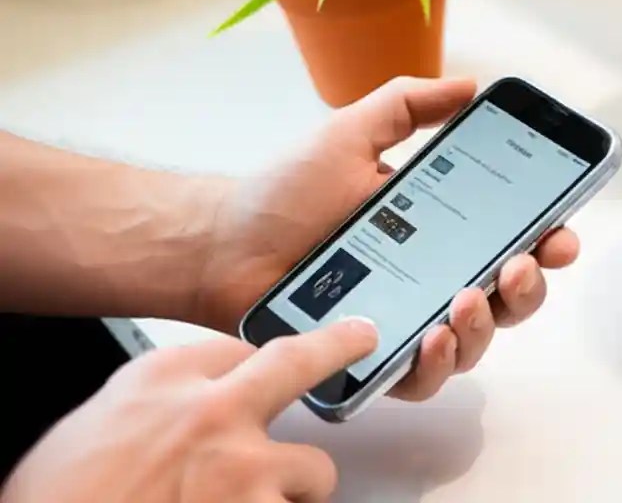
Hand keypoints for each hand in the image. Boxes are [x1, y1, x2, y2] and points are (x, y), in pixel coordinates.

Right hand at [1, 318, 377, 502]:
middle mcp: (213, 410)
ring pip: (313, 468)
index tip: (267, 364)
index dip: (251, 364)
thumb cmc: (58, 500)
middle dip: (338, 346)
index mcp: (160, 380)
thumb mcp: (89, 429)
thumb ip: (149, 409)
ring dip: (292, 492)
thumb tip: (177, 415)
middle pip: (299, 361)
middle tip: (359, 338)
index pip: (232, 347)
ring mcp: (247, 468)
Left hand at [192, 77, 579, 400]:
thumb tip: (468, 84)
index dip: (549, 240)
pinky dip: (440, 364)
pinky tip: (433, 338)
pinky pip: (425, 377)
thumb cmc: (285, 192)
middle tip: (519, 265)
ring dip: (489, 323)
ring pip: (478, 341)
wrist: (223, 240)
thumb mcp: (351, 132)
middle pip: (512, 297)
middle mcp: (436, 277)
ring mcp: (409, 321)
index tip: (559, 233)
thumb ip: (409, 105)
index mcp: (443, 228)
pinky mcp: (376, 358)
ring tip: (467, 297)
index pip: (514, 238)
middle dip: (531, 286)